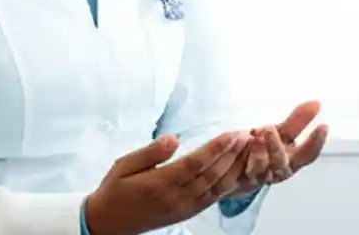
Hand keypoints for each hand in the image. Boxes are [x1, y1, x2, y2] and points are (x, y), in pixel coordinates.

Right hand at [85, 130, 249, 234]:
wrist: (109, 224)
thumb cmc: (115, 190)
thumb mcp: (124, 166)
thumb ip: (150, 153)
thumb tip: (173, 138)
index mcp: (159, 185)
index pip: (195, 164)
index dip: (216, 148)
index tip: (232, 133)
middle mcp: (176, 199)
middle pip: (211, 175)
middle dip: (232, 154)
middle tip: (248, 136)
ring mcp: (184, 208)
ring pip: (217, 188)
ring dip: (235, 168)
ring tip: (249, 149)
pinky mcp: (188, 213)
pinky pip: (214, 198)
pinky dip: (230, 184)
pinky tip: (238, 170)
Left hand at [230, 100, 328, 195]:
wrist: (233, 166)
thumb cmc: (262, 148)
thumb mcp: (280, 133)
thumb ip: (297, 120)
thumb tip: (317, 103)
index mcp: (291, 160)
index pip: (307, 155)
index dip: (315, 142)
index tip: (323, 126)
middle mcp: (276, 171)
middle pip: (282, 165)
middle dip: (276, 148)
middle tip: (269, 129)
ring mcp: (258, 176)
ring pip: (260, 169)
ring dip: (257, 151)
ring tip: (253, 134)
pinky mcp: (240, 179)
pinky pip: (240, 170)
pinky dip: (239, 153)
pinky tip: (238, 140)